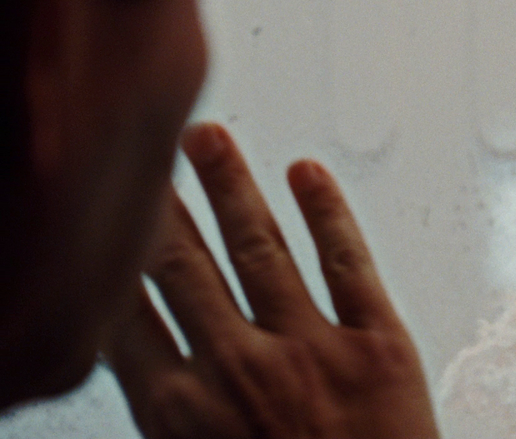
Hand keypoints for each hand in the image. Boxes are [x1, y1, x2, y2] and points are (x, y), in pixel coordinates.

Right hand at [103, 123, 438, 438]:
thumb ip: (167, 420)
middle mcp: (236, 368)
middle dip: (163, 202)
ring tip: (209, 137)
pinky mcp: (379, 345)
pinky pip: (348, 264)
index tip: (104, 214)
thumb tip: (136, 359)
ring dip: (229, 187)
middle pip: (183, 266)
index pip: (127, 312)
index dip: (114, 255)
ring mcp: (309, 351)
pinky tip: (306, 172)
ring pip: (257, 248)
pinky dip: (327, 213)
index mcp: (179, 412)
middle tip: (149, 149)